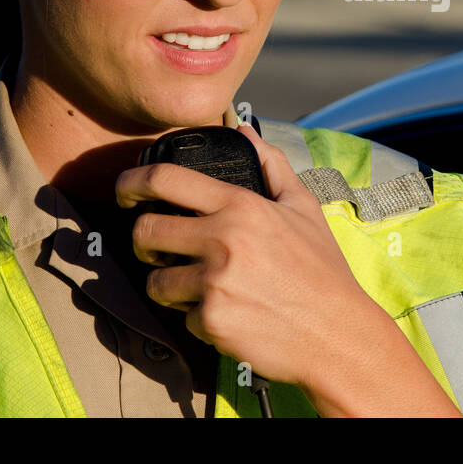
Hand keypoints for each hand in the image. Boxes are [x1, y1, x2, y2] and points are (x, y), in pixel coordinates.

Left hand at [115, 123, 462, 415]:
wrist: (337, 333)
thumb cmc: (322, 269)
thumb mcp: (303, 207)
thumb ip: (271, 164)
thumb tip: (246, 130)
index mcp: (241, 205)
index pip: (166, 179)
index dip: (132, 183)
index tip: (124, 192)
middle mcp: (223, 239)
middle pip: (146, 232)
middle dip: (145, 242)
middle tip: (159, 251)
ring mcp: (214, 282)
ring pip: (156, 282)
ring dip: (170, 287)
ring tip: (200, 288)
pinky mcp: (212, 320)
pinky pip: (183, 318)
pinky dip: (201, 319)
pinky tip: (230, 315)